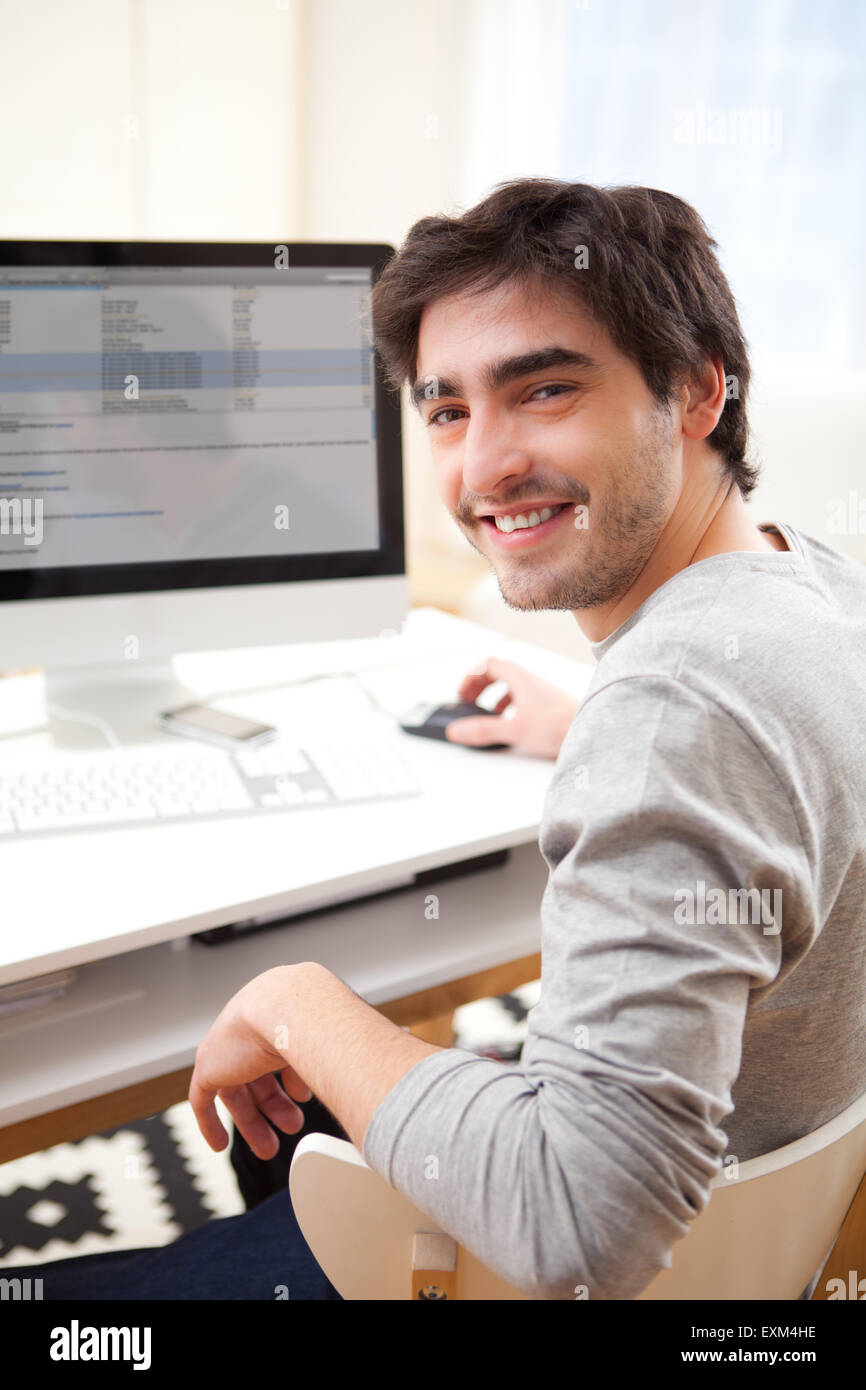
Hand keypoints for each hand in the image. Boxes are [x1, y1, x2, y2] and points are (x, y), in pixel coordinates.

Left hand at [188, 966, 313, 1160]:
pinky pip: (203, 1099)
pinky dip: (211, 1123)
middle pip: (258, 1074)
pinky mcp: (208, 1065)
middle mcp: (250, 1026)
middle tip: (291, 1126)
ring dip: (254, 1120)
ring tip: (269, 1147)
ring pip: (236, 1089)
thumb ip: (332, 1055)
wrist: (290, 1007)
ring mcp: (227, 1044)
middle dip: (275, 1105)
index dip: (292, 1079)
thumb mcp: (329, 1037)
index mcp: (277, 1014)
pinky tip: (220, 1144)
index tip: (303, 1097)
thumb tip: (354, 1071)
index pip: (278, 1052)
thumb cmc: (318, 1016)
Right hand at [444, 657, 580, 759]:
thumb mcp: (515, 729)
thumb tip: (457, 730)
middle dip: (481, 685)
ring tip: (489, 714)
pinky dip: (512, 707)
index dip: (472, 676)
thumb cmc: (559, 726)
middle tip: (470, 701)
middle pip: (499, 672)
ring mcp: (542, 693)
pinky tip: (513, 724)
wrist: (592, 731)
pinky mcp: (550, 706)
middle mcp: (532, 682)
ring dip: (496, 696)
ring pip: (513, 686)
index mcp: (521, 679)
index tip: (463, 694)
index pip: (490, 664)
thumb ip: (484, 730)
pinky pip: (525, 699)